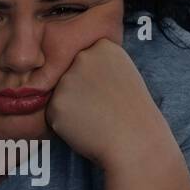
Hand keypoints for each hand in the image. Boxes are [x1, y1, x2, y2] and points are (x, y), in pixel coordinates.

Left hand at [44, 37, 174, 170]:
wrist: (136, 142)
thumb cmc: (133, 114)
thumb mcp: (124, 74)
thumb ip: (98, 66)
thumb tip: (69, 70)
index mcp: (103, 47)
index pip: (84, 59)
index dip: (95, 80)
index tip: (108, 91)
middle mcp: (82, 58)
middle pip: (69, 75)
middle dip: (79, 92)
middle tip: (102, 107)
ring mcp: (67, 80)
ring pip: (60, 95)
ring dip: (71, 108)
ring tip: (96, 118)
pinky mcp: (56, 104)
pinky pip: (54, 114)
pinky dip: (65, 125)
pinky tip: (87, 128)